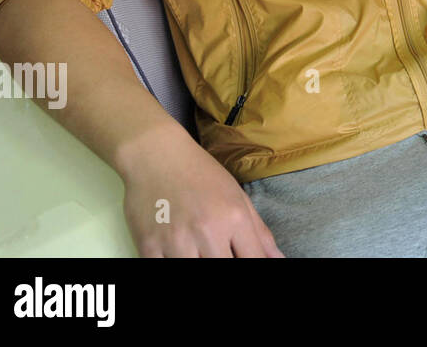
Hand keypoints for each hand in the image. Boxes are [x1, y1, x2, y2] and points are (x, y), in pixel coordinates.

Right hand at [120, 128, 284, 256]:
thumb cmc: (202, 174)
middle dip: (226, 266)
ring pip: (192, 272)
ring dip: (198, 264)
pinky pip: (162, 270)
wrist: (156, 155)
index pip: (254, 261)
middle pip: (224, 269)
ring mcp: (176, 240)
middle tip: (219, 253)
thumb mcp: (238, 197)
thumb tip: (278, 259)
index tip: (247, 262)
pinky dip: (171, 264)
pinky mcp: (148, 245)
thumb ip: (259, 232)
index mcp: (234, 218)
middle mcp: (207, 231)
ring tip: (200, 251)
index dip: (256, 268)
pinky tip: (178, 253)